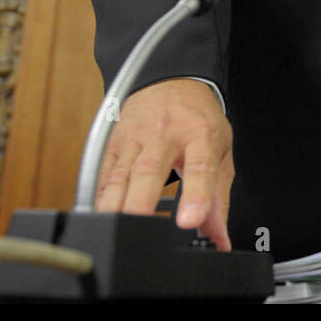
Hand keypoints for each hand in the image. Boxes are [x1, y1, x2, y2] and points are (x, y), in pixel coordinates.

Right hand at [94, 79, 233, 250]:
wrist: (172, 81)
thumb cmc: (198, 119)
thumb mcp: (221, 151)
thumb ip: (219, 199)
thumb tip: (219, 239)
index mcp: (200, 134)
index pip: (199, 166)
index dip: (195, 195)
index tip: (190, 220)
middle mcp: (165, 134)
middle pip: (149, 171)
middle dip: (141, 203)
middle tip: (140, 231)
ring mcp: (135, 138)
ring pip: (119, 175)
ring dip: (114, 207)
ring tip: (113, 232)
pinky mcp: (113, 144)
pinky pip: (102, 175)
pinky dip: (99, 199)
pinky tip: (100, 217)